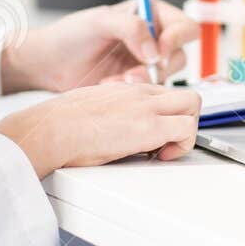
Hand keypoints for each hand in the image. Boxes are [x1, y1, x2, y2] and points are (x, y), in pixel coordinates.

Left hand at [0, 0, 198, 92]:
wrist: (50, 64)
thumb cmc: (71, 35)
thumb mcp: (99, 21)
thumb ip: (131, 28)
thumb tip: (154, 49)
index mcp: (149, 15)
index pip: (183, 26)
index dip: (177, 39)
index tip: (158, 51)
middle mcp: (151, 39)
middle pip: (179, 55)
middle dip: (158, 67)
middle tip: (134, 72)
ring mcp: (144, 64)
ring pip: (164, 77)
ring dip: (142, 81)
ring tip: (117, 80)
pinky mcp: (134, 84)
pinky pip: (147, 93)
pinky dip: (131, 92)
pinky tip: (109, 86)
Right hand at [0, 83, 201, 177]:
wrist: (51, 128)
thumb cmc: (59, 124)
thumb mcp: (91, 108)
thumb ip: (111, 113)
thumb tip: (114, 130)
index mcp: (126, 89)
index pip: (163, 93)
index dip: (166, 114)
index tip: (156, 134)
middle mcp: (140, 93)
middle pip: (185, 95)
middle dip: (186, 118)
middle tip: (169, 141)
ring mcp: (147, 107)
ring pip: (194, 104)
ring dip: (187, 130)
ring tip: (166, 150)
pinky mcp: (149, 126)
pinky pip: (187, 129)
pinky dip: (183, 144)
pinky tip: (160, 156)